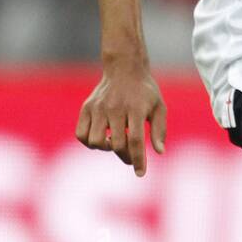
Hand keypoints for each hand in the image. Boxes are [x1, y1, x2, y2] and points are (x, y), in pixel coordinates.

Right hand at [75, 60, 166, 177]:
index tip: (140, 173)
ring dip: (105, 148)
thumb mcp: (159, 107)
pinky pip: (81, 134)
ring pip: (95, 142)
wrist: (124, 68)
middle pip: (116, 144)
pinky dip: (89, 142)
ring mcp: (98, 108)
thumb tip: (159, 152)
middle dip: (125, 156)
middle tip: (131, 155)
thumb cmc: (145, 91)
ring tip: (114, 141)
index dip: (138, 160)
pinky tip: (102, 137)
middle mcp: (114, 108)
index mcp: (135, 108)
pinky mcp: (86, 108)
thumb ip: (159, 130)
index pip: (135, 141)